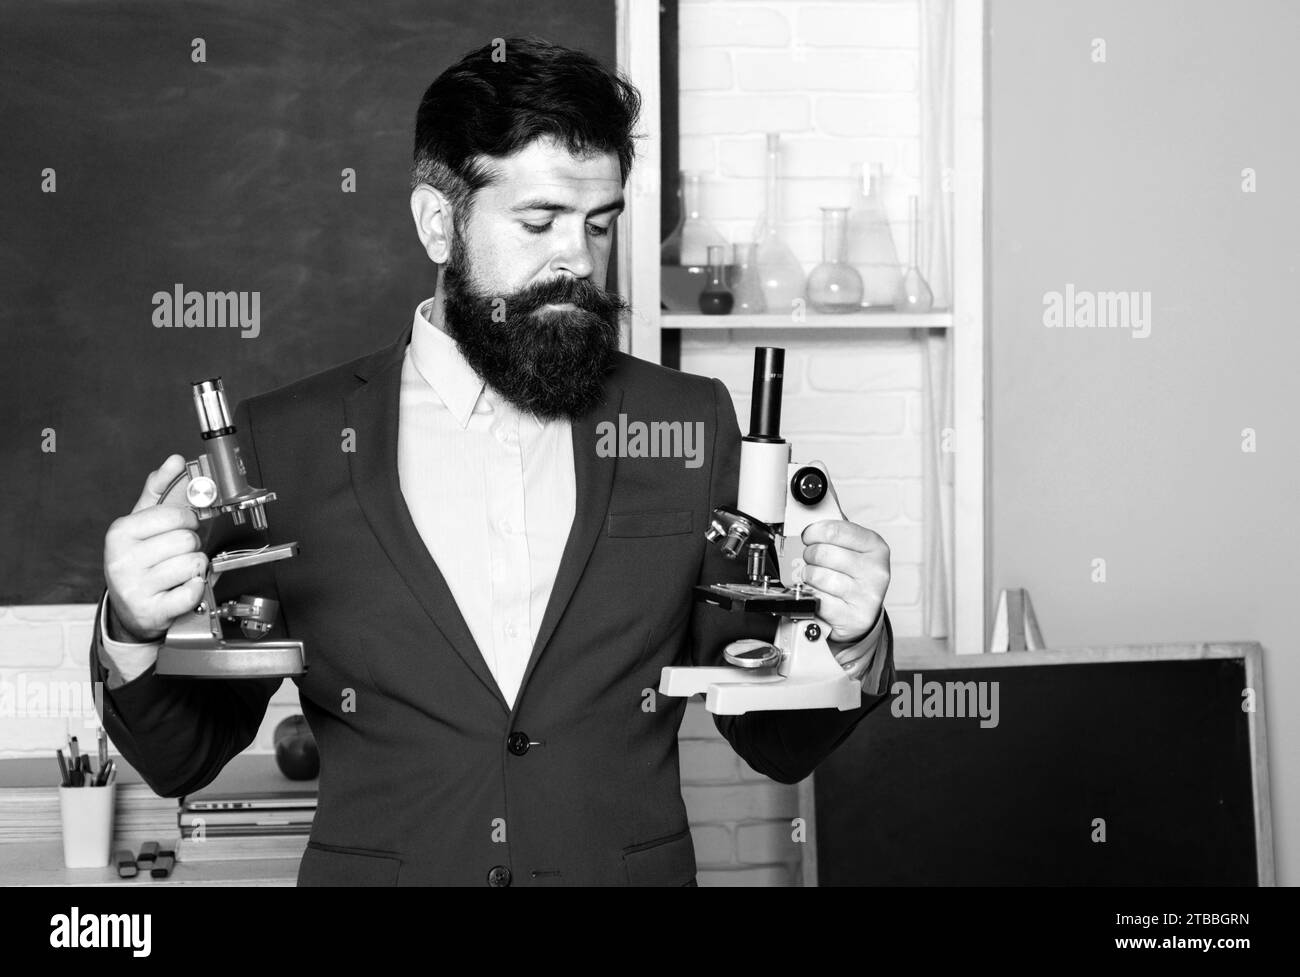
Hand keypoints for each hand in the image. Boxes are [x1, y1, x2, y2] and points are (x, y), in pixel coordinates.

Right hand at [103, 455, 207, 642]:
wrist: (130, 608)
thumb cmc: (141, 560)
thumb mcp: (143, 523)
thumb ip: (160, 490)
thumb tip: (175, 461)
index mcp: (120, 532)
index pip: (175, 515)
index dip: (187, 521)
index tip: (180, 528)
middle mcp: (122, 560)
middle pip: (187, 540)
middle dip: (191, 545)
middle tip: (177, 554)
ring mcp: (135, 587)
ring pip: (194, 564)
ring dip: (195, 568)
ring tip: (177, 572)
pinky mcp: (152, 611)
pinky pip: (194, 590)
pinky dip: (196, 589)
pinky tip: (180, 589)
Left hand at [796, 519, 890, 643]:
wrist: (860, 615)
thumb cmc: (853, 578)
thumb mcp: (852, 549)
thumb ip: (835, 530)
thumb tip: (811, 510)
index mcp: (876, 547)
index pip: (834, 530)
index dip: (813, 532)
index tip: (808, 536)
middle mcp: (876, 571)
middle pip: (822, 553)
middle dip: (809, 556)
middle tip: (812, 560)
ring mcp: (867, 595)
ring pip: (817, 576)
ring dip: (809, 578)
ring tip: (816, 579)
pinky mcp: (854, 617)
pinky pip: (818, 600)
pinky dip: (812, 598)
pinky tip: (820, 596)